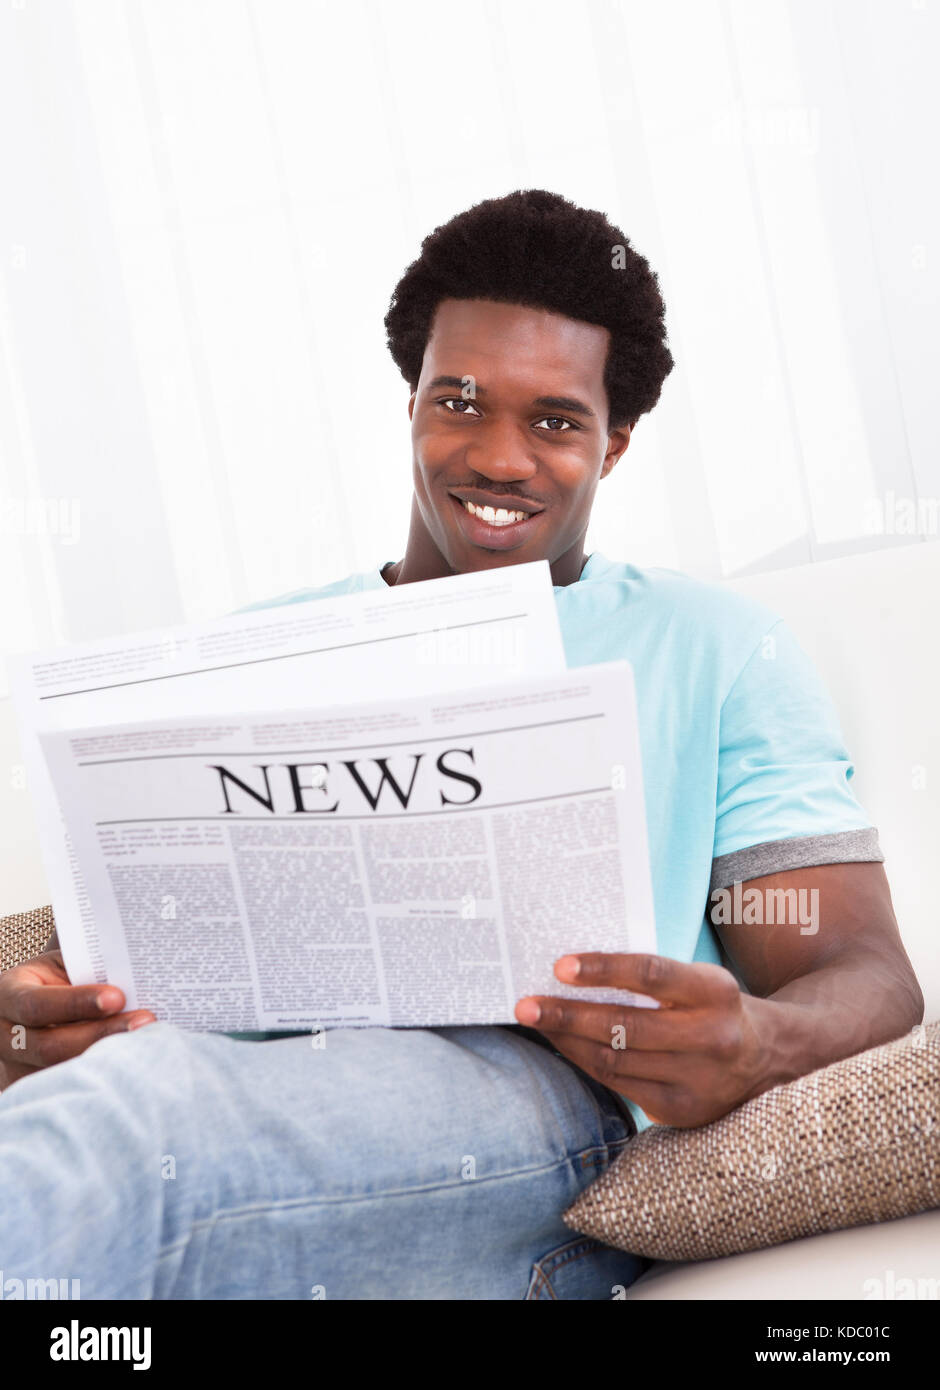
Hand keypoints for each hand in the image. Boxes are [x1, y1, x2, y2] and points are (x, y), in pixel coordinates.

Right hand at [0, 949, 156, 1091]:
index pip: (37, 1004)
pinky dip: (104, 1079)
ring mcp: (16, 1070)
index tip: (118, 997)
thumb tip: (138, 972)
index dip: (76, 1002)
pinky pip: (70, 1090)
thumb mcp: (63, 965)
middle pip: (50, 1046)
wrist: (41, 1010)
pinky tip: (136, 1067)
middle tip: (145, 1022)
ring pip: (61, 1074)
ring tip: (149, 1044)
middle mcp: (4, 1038)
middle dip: (101, 1035)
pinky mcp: (35, 1092)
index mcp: (8, 995)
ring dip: (108, 1060)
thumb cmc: (59, 981)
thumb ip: (87, 970)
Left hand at [514, 952, 765, 1128]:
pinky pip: (620, 1086)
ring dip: (569, 1041)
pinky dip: (588, 1064)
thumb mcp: (699, 981)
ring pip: (616, 1061)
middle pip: (625, 1027)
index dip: (603, 970)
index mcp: (716, 992)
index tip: (560, 966)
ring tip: (537, 1023)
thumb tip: (576, 973)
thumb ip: (653, 978)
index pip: (651, 974)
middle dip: (567, 1015)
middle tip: (526, 1005)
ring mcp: (698, 1080)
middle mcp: (711, 1037)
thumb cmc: (715, 1008)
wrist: (769, 1060)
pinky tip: (566, 1048)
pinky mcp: (682, 1111)